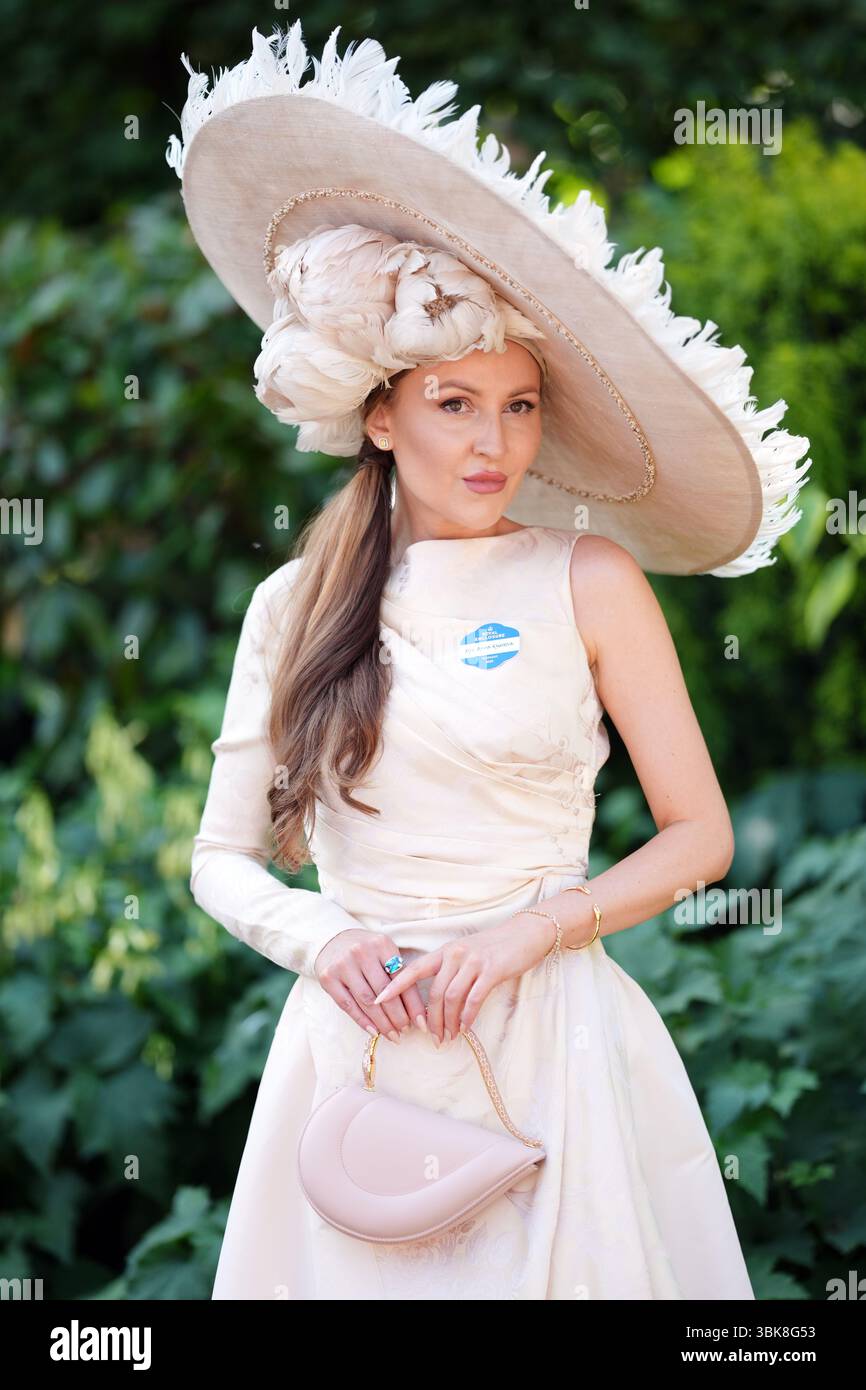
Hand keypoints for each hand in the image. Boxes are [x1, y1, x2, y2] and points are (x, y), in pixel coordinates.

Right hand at [313, 929, 428, 1044]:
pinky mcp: (328, 978)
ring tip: (392, 1035)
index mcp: (381, 944)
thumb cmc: (366, 952)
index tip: (420, 1022)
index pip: (401, 979)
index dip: (412, 1003)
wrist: (333, 941)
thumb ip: (400, 976)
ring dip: (382, 1022)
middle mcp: (361, 952)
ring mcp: (343, 965)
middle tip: (405, 1031)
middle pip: (384, 992)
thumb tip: (418, 1011)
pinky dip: (362, 1021)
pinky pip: (348, 1005)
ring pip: (367, 1001)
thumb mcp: (385, 954)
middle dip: (398, 1016)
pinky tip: (374, 1031)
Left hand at [371, 912, 554, 1044]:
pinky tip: (465, 1028)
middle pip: (434, 992)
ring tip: (448, 1037)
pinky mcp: (491, 971)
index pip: (413, 968)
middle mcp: (455, 955)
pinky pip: (473, 999)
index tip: (378, 1001)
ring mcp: (473, 962)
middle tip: (432, 1038)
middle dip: (430, 1019)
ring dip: (448, 1022)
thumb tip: (435, 1000)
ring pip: (451, 998)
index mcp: (445, 951)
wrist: (525, 934)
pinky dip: (467, 1017)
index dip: (395, 986)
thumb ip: (449, 971)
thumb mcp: (465, 953)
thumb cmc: (494, 947)